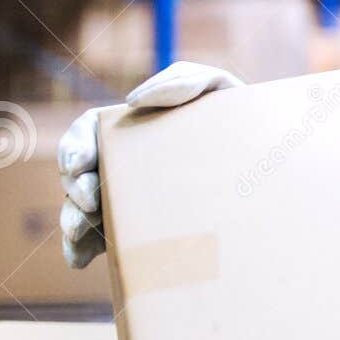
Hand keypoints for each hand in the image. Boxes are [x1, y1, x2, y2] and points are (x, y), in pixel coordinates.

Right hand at [57, 62, 243, 267]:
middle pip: (77, 174)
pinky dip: (80, 249)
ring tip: (80, 229)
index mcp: (132, 131)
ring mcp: (126, 199)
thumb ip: (185, 80)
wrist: (268, 167)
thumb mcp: (217, 90)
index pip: (88, 134)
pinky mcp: (135, 230)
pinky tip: (79, 258)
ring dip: (72, 219)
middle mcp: (122, 165)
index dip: (74, 147)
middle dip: (73, 187)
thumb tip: (133, 100)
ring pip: (80, 210)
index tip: (78, 163)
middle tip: (90, 199)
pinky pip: (96, 243)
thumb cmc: (237, 121)